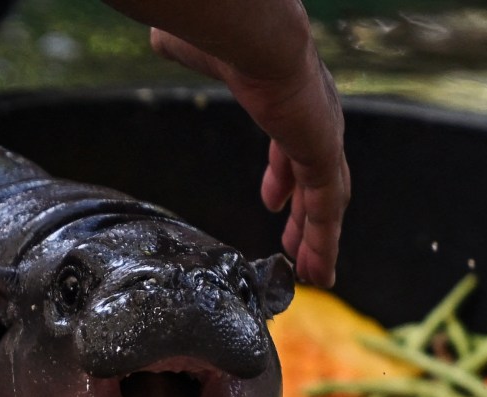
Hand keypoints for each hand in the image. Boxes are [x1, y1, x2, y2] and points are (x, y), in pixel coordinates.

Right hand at [151, 29, 348, 287]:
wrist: (258, 36)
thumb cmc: (232, 35)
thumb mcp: (204, 52)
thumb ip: (187, 50)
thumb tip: (160, 37)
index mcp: (292, 101)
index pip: (293, 149)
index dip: (284, 178)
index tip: (274, 201)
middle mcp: (316, 123)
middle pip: (315, 182)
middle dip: (306, 217)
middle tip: (295, 245)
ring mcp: (323, 141)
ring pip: (325, 204)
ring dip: (318, 239)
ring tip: (312, 272)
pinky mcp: (323, 157)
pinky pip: (326, 212)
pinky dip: (325, 243)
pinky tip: (319, 271)